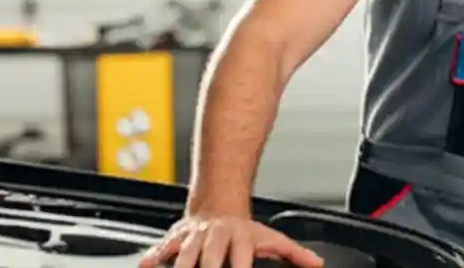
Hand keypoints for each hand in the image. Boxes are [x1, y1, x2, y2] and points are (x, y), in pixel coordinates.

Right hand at [138, 214, 324, 267]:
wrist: (219, 202)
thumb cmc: (245, 230)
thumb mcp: (272, 238)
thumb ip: (294, 254)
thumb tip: (318, 264)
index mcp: (240, 239)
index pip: (241, 261)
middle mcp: (217, 237)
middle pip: (210, 259)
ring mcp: (195, 237)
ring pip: (185, 254)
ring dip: (182, 266)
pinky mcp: (176, 238)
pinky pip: (162, 248)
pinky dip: (153, 256)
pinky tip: (146, 265)